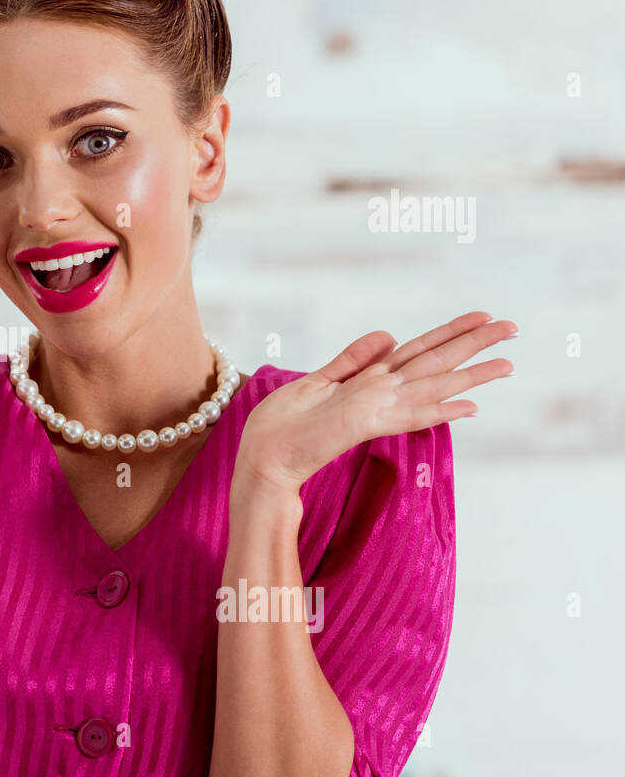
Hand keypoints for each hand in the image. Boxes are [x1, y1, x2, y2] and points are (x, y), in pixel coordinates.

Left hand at [234, 311, 515, 493]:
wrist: (263, 460)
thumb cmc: (285, 426)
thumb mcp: (317, 381)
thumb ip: (353, 359)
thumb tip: (389, 334)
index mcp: (369, 380)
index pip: (419, 350)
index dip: (451, 332)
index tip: (484, 316)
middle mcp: (378, 393)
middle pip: (434, 362)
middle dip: (473, 344)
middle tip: (513, 327)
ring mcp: (374, 409)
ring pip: (431, 386)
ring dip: (470, 375)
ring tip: (507, 363)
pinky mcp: (362, 424)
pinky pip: (406, 415)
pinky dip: (437, 412)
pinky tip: (468, 408)